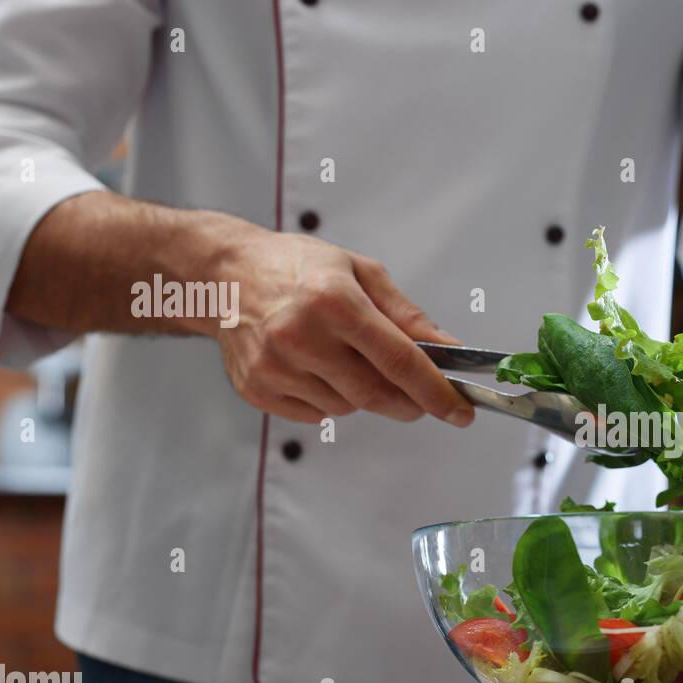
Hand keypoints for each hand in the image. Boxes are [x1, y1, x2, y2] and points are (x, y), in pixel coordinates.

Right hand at [211, 226, 474, 425]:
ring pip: (346, 408)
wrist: (223, 275)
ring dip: (363, 395)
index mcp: (333, 301)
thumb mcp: (360, 272)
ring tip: (346, 359)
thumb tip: (447, 350)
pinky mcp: (257, 388)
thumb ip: (407, 315)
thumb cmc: (294, 267)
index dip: (435, 391)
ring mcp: (274, 367)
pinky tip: (316, 368)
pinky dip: (329, 400)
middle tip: (421, 399)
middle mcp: (300, 336)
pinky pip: (315, 414)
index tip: (460, 411)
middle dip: (409, 403)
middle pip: (375, 395)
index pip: (399, 360)